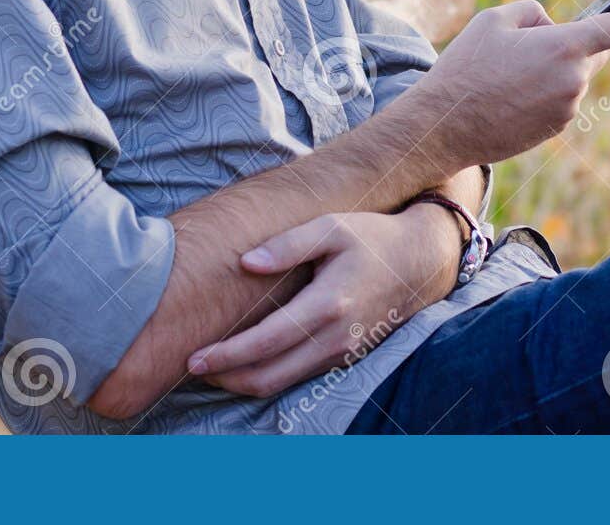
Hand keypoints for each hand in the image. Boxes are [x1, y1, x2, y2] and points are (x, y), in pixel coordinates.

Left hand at [185, 207, 459, 398]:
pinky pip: (297, 377)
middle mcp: (334, 337)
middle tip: (191, 368)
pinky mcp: (343, 358)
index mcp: (328, 304)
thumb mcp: (331, 227)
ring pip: (282, 383)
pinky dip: (266, 376)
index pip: (267, 341)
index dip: (227, 355)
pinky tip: (245, 363)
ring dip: (243, 381)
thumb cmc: (370, 238)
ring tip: (210, 369)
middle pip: (269, 376)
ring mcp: (341, 353)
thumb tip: (245, 263)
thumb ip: (287, 244)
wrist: (418, 263)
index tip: (194, 357)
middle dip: (225, 378)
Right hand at [411, 0, 609, 168]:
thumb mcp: (494, 19)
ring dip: (556, 70)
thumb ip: (534, 12)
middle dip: (578, 44)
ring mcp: (567, 108)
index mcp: (564, 48)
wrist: (447, 125)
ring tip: (511, 73)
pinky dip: (546, 92)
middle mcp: (573, 80)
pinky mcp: (556, 128)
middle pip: (596, 54)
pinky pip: (561, 101)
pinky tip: (511, 94)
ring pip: (574, 78)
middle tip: (539, 43)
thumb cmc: (467, 67)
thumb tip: (552, 26)